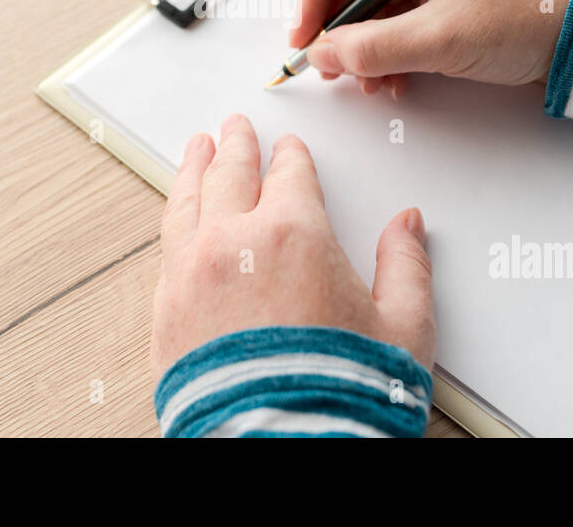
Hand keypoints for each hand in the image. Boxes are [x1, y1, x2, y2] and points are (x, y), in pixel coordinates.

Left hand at [151, 114, 434, 378]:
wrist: (284, 446)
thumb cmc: (343, 394)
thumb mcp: (402, 327)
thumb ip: (405, 265)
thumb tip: (408, 225)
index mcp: (294, 233)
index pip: (289, 174)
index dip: (291, 158)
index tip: (290, 149)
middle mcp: (234, 242)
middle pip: (230, 174)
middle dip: (236, 146)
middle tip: (235, 127)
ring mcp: (191, 273)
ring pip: (187, 201)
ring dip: (193, 168)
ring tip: (195, 150)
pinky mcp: (165, 311)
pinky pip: (165, 245)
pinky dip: (173, 217)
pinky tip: (177, 216)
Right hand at [290, 0, 572, 96]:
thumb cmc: (534, 14)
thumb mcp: (443, 36)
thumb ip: (374, 47)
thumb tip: (323, 55)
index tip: (305, 37)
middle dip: (340, 24)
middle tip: (330, 65)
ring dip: (364, 41)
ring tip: (367, 80)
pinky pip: (401, 11)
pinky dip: (389, 45)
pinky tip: (394, 78)